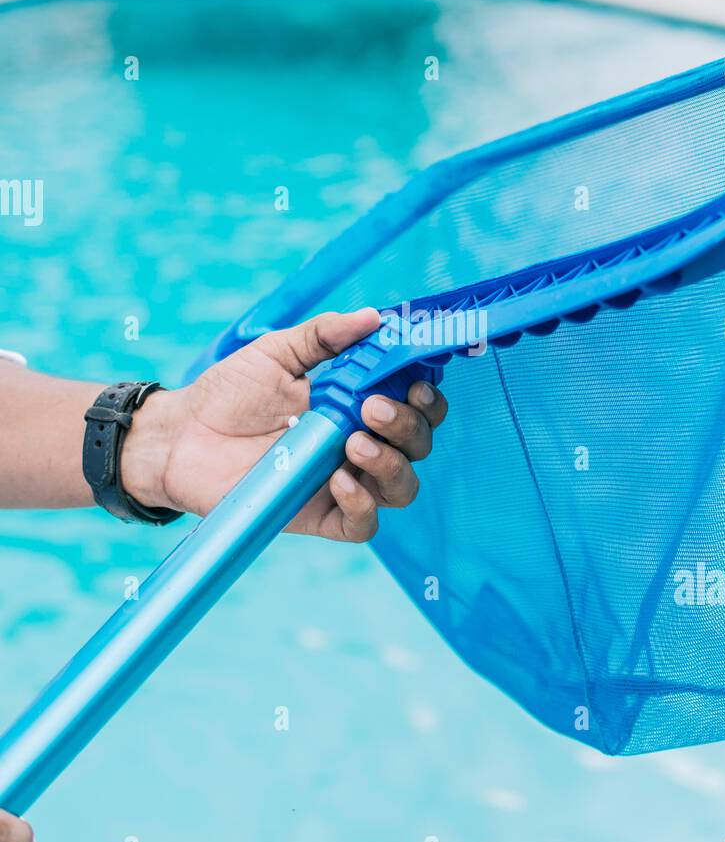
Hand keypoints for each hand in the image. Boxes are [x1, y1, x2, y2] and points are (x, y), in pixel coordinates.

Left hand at [123, 308, 447, 541]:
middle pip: (417, 445)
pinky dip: (361, 504)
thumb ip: (324, 335)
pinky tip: (338, 479)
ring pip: (400, 488)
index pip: (415, 406)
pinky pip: (362, 525)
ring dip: (391, 463)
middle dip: (408, 425)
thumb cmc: (228, 392)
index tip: (413, 380)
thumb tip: (373, 317)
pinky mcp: (317, 515)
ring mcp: (341, 482)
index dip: (426, 396)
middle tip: (370, 407)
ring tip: (354, 442)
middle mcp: (359, 445)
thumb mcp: (277, 352)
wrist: (181, 435)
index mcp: (357, 403)